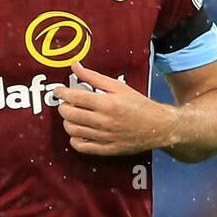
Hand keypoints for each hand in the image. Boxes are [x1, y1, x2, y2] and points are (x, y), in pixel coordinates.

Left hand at [55, 59, 175, 155]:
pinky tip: (79, 132)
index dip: (62, 93)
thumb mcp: (118, 86)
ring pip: (73, 131)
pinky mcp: (106, 149)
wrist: (157, 126)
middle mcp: (103, 121)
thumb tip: (75, 67)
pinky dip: (75, 140)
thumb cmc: (138, 104)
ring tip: (72, 116)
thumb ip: (94, 77)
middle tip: (65, 103)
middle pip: (70, 115)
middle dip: (63, 107)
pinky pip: (82, 147)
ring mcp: (104, 137)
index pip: (74, 97)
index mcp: (106, 103)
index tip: (59, 91)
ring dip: (67, 122)